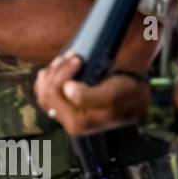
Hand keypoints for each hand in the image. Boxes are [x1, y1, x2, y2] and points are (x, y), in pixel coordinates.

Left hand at [34, 53, 150, 134]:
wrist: (135, 95)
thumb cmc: (126, 93)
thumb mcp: (113, 94)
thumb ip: (90, 96)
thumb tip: (67, 90)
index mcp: (78, 123)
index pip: (54, 95)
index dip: (63, 73)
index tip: (79, 59)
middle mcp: (69, 122)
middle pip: (46, 93)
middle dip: (58, 70)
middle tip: (74, 56)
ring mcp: (65, 115)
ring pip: (42, 91)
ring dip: (53, 70)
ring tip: (68, 59)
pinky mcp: (63, 106)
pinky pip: (43, 91)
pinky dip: (49, 75)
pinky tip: (59, 66)